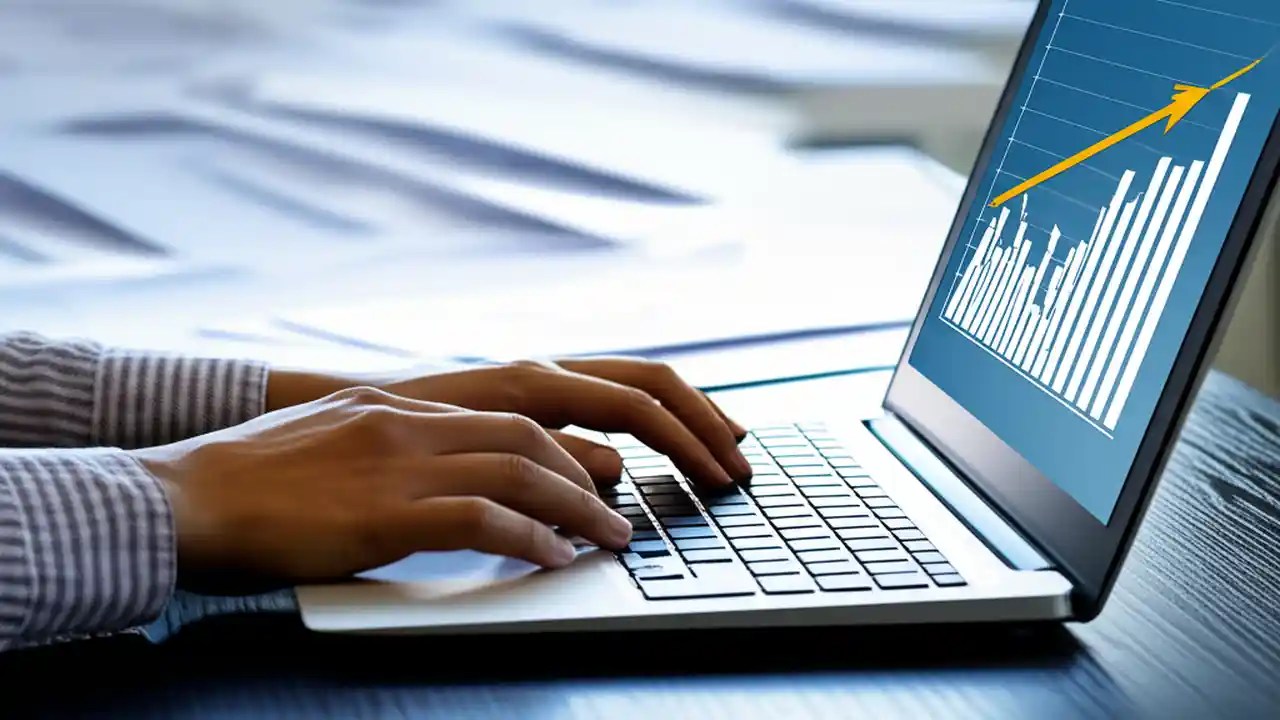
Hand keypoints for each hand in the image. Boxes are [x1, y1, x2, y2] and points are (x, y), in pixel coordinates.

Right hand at [133, 386, 633, 592]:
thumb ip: (383, 448)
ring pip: (517, 471)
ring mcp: (395, 464)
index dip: (557, 445)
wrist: (182, 496)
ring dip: (575, 507)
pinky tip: (553, 558)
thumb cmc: (245, 481)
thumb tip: (426, 478)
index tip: (590, 472)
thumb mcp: (326, 441)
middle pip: (524, 435)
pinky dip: (528, 537)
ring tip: (608, 537)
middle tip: (614, 508)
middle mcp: (404, 424)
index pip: (500, 415)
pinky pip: (479, 519)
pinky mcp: (382, 512)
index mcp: (394, 407)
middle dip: (581, 472)